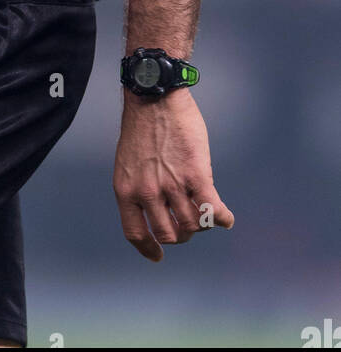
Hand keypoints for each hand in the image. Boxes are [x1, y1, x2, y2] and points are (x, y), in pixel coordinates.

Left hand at [113, 90, 233, 260]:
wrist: (154, 94)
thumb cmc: (143, 125)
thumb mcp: (129, 161)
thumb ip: (140, 186)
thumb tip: (159, 209)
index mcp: (125, 189)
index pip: (135, 233)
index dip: (148, 249)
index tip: (158, 256)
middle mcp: (147, 192)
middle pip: (169, 234)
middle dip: (181, 234)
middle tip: (188, 223)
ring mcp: (171, 184)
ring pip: (191, 225)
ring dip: (201, 224)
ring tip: (206, 213)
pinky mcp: (195, 174)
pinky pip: (212, 209)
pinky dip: (222, 218)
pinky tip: (227, 218)